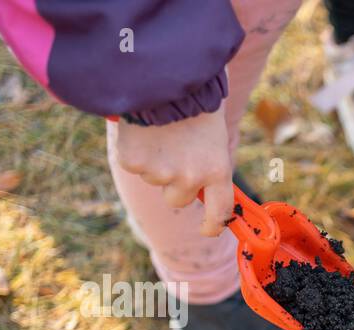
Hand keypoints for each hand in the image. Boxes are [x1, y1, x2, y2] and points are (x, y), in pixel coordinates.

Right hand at [114, 106, 233, 236]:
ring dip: (155, 162)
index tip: (207, 229)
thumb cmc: (195, 101)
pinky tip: (143, 130)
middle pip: (178, 199)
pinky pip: (134, 166)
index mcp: (217, 170)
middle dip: (175, 182)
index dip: (213, 225)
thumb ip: (212, 165)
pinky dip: (136, 151)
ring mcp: (160, 172)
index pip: (220, 213)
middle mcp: (190, 178)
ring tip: (160, 133)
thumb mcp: (215, 136)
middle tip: (175, 152)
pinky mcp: (133, 162)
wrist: (163, 75)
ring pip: (154, 180)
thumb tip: (208, 192)